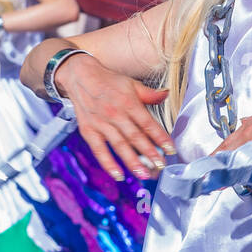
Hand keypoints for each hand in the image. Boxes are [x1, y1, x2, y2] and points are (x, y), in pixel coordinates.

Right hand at [55, 52, 174, 180]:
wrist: (80, 77)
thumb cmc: (108, 81)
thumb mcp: (132, 84)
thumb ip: (150, 94)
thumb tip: (166, 94)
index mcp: (129, 103)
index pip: (148, 124)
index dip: (160, 137)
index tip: (170, 149)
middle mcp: (115, 114)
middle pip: (135, 137)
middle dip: (149, 153)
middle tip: (160, 166)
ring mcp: (101, 124)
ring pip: (119, 146)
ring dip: (132, 162)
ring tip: (143, 174)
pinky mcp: (89, 131)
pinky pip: (99, 150)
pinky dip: (108, 163)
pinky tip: (118, 175)